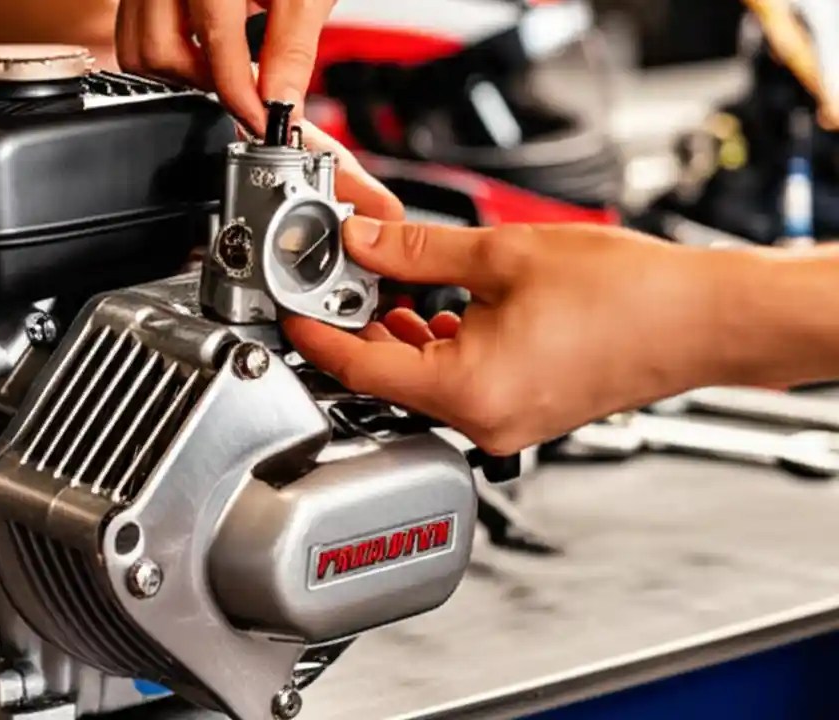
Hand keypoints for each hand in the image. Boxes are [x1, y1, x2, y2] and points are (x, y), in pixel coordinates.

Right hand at [115, 0, 334, 133]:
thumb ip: (291, 47)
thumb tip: (280, 102)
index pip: (214, 45)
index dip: (239, 95)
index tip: (261, 120)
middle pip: (158, 51)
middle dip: (202, 83)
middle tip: (245, 91)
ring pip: (136, 45)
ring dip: (178, 70)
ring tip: (224, 68)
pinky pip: (134, 26)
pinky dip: (167, 47)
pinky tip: (204, 46)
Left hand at [284, 219, 732, 453]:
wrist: (702, 320)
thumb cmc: (629, 298)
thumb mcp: (503, 254)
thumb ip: (417, 250)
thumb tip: (363, 239)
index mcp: (467, 391)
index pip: (358, 370)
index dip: (316, 336)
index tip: (291, 313)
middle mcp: (481, 422)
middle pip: (385, 379)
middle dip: (354, 329)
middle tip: (335, 282)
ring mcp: (503, 424)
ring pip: (420, 383)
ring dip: (394, 338)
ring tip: (380, 287)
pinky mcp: (521, 413)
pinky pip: (456, 386)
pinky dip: (434, 349)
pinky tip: (430, 310)